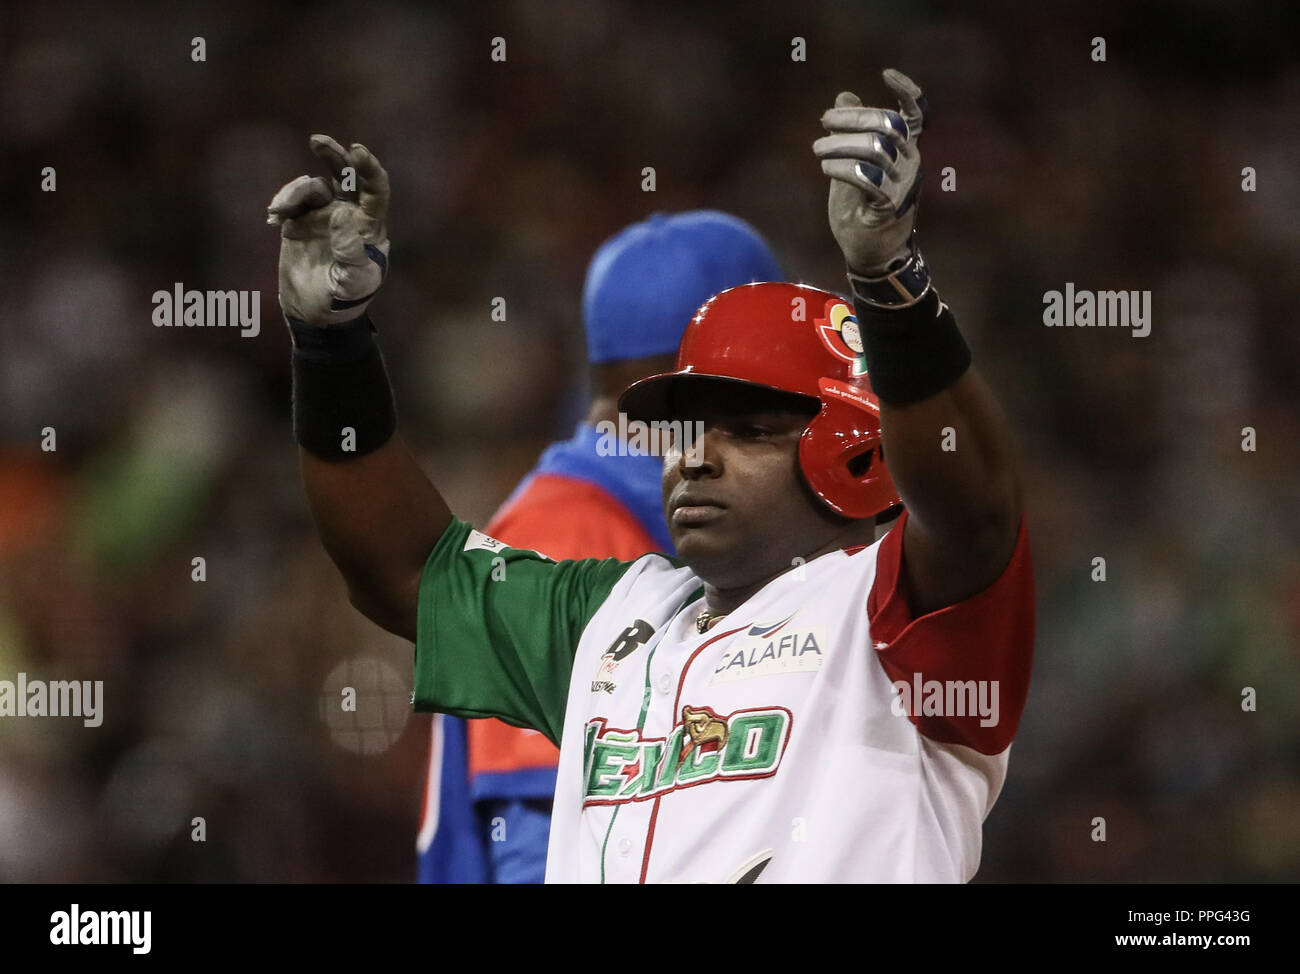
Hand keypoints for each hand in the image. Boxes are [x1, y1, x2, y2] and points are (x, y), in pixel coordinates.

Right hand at [267, 134, 390, 325]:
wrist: (316, 316)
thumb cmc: (344, 300)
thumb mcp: (353, 281)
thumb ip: (351, 251)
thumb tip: (341, 216)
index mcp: (370, 226)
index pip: (376, 190)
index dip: (369, 168)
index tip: (357, 152)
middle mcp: (349, 215)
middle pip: (346, 175)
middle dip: (334, 155)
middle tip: (318, 141)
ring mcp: (324, 216)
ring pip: (313, 187)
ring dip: (295, 190)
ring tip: (279, 210)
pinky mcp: (300, 223)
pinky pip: (292, 201)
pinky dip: (282, 202)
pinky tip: (274, 216)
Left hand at [814, 69, 926, 275]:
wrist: (872, 253)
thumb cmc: (862, 206)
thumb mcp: (853, 162)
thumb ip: (852, 131)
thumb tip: (844, 96)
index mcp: (906, 150)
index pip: (916, 114)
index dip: (907, 91)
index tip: (886, 74)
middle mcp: (910, 163)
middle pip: (887, 125)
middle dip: (853, 118)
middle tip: (823, 121)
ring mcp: (902, 185)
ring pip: (875, 149)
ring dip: (840, 145)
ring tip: (818, 149)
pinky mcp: (889, 206)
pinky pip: (868, 178)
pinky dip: (843, 168)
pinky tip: (826, 168)